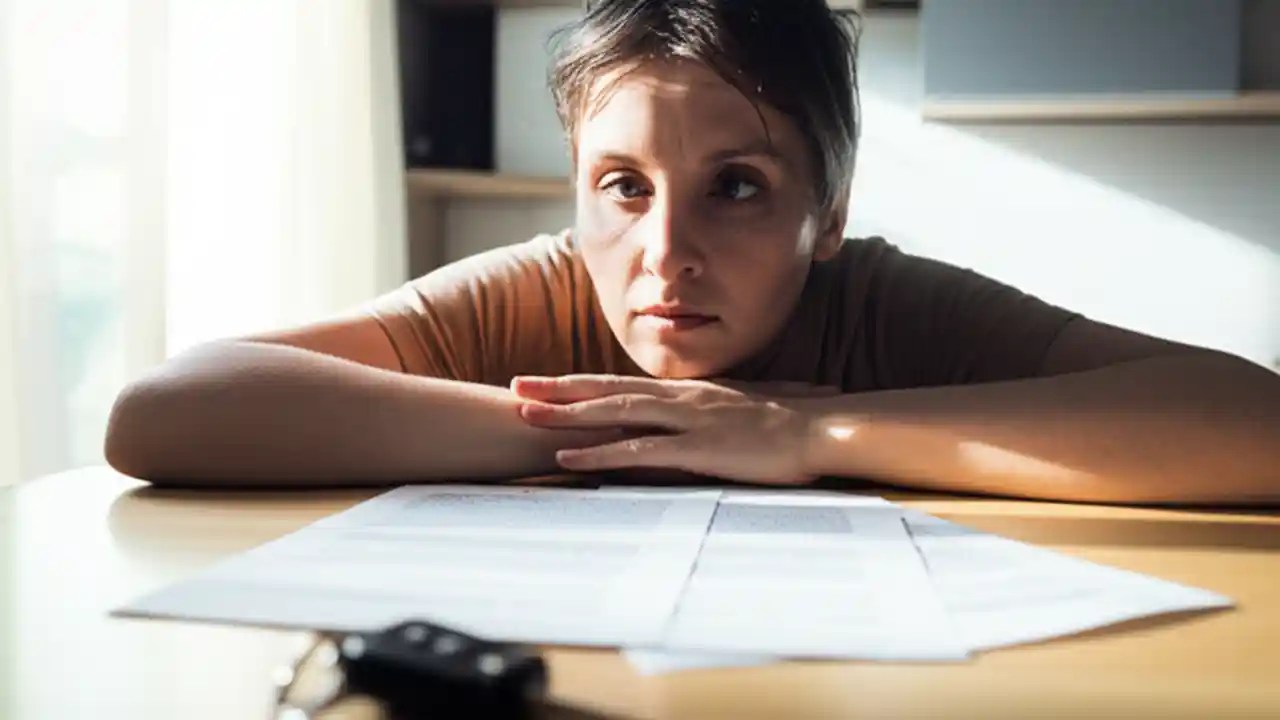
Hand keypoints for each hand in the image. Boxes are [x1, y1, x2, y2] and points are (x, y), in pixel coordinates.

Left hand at [510, 374, 837, 483]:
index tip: (547, 383)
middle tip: (515, 387)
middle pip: (608, 390)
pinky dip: (600, 454)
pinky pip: (639, 450)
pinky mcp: (698, 447)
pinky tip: (570, 458)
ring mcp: (688, 420)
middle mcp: (681, 399)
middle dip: (558, 389)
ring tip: (526, 416)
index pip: (625, 385)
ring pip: (614, 413)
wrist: (824, 427)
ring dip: (567, 416)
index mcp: (690, 392)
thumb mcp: (745, 410)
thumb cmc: (791, 423)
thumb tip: (692, 423)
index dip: (583, 384)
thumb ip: (713, 415)